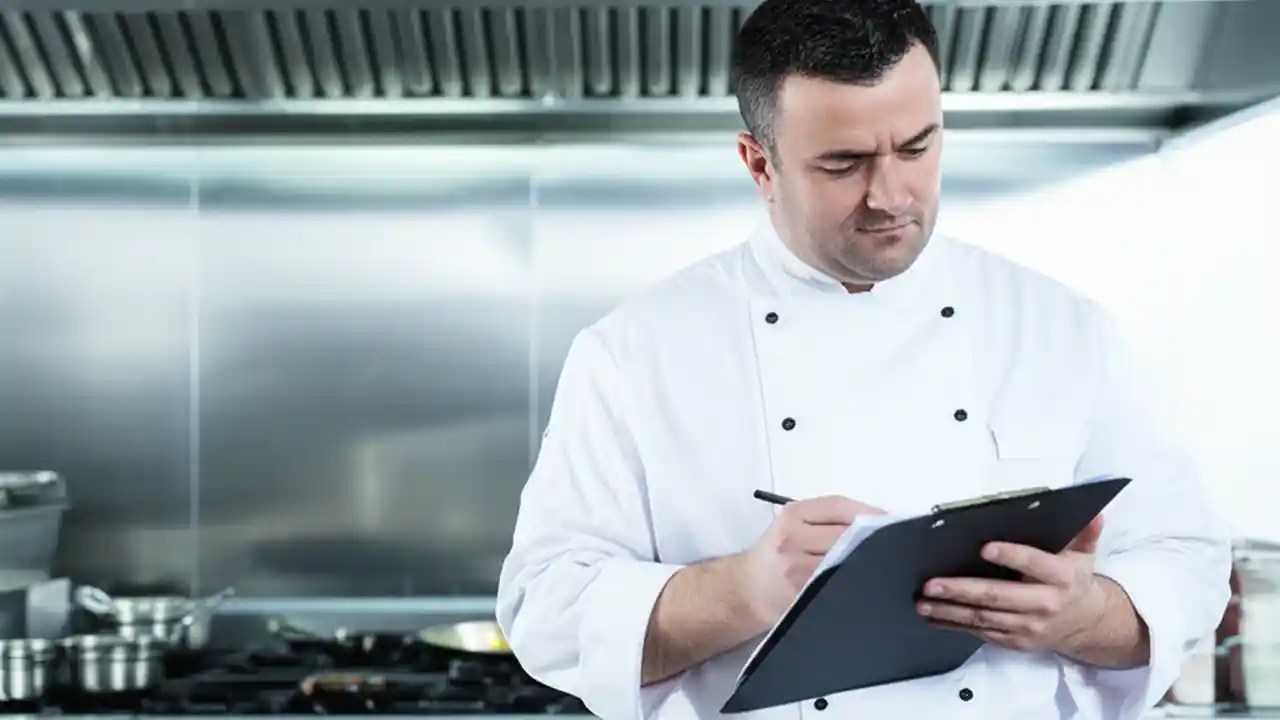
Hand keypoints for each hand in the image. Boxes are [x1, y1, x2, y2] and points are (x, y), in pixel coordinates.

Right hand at [739, 496, 884, 626]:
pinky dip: (855, 581)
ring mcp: (797, 569)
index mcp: (791, 515)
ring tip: (882, 564)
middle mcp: (791, 539)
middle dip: (873, 539)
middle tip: (894, 544)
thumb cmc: (775, 554)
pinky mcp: (802, 594)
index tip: (889, 520)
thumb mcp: (791, 525)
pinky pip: (838, 585)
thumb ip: (826, 519)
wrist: (746, 589)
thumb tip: (877, 520)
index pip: (839, 506)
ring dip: (868, 562)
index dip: (869, 512)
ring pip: (845, 561)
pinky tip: (863, 582)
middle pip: (846, 534)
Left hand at [915, 515, 1107, 655]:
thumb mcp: (1084, 555)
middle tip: (932, 583)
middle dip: (961, 590)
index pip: (1034, 564)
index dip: (1011, 556)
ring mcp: (1027, 627)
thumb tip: (1095, 511)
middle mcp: (1044, 604)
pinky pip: (981, 633)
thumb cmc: (1074, 582)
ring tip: (924, 601)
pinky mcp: (1015, 641)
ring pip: (983, 618)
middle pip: (997, 596)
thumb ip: (1085, 532)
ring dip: (950, 610)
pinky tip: (933, 616)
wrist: (1085, 625)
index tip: (984, 548)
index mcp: (1061, 578)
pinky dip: (954, 625)